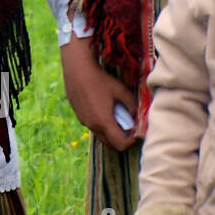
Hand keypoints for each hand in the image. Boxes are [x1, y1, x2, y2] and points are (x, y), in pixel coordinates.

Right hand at [60, 35, 136, 150]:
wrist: (77, 69)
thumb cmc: (101, 80)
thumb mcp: (121, 91)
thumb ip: (132, 106)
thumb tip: (137, 116)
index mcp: (104, 122)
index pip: (121, 145)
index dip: (132, 142)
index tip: (137, 133)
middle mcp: (92, 125)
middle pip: (110, 144)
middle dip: (121, 139)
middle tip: (128, 127)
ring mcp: (83, 120)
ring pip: (100, 134)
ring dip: (110, 131)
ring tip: (115, 115)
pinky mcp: (78, 114)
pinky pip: (92, 125)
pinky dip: (100, 123)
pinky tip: (102, 107)